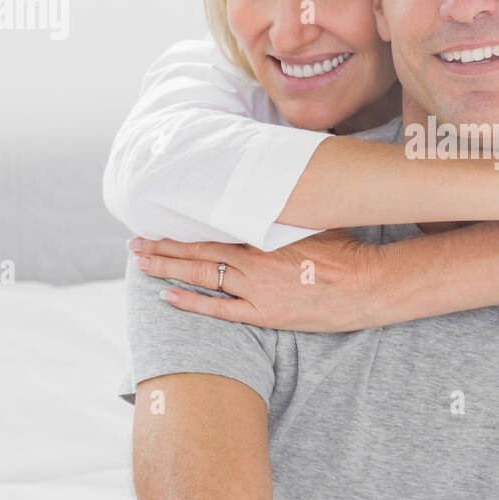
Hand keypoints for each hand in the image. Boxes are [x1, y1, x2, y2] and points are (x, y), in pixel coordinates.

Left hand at [129, 231, 383, 330]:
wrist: (365, 284)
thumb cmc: (344, 248)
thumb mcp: (312, 219)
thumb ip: (285, 208)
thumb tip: (269, 185)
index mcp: (262, 234)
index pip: (211, 226)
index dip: (181, 224)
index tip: (157, 219)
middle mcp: (252, 260)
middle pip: (198, 250)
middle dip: (163, 246)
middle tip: (133, 243)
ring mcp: (256, 289)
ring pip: (201, 276)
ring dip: (168, 269)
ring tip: (141, 265)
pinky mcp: (265, 314)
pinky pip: (220, 310)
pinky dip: (192, 303)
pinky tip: (168, 297)